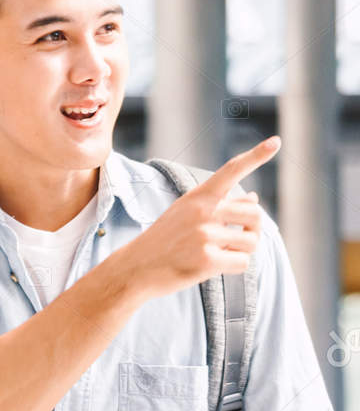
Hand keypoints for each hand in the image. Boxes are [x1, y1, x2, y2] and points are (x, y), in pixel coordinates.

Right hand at [119, 137, 278, 299]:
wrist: (134, 268)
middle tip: (235, 239)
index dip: (256, 155)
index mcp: (198, 197)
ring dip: (242, 250)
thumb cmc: (163, 240)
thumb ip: (221, 205)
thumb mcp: (186, 214)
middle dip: (252, 230)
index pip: (231, 171)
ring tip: (219, 253)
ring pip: (252, 241)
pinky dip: (234, 267)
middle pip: (255, 215)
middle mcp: (202, 212)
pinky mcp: (207, 260)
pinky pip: (243, 262)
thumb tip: (254, 198)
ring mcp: (204, 235)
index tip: (276, 141)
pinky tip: (213, 267)